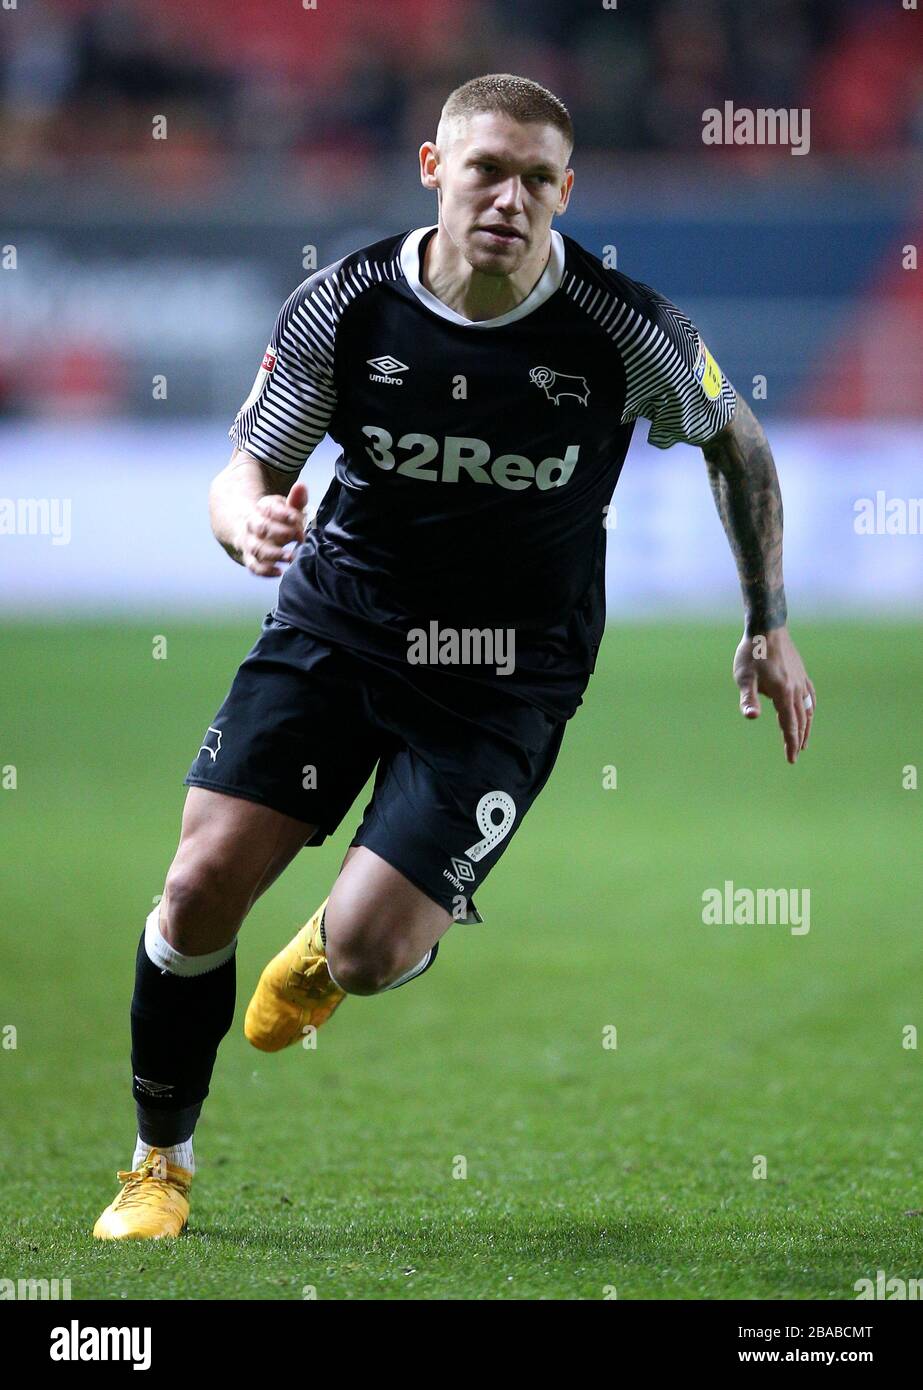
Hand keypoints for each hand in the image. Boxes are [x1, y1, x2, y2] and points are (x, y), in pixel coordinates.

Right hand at [238, 481, 307, 576]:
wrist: (253, 532)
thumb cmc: (278, 520)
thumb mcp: (286, 508)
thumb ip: (296, 500)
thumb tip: (301, 487)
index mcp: (261, 509)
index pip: (269, 508)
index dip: (284, 513)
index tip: (298, 518)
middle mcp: (252, 525)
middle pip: (261, 527)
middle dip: (281, 532)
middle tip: (299, 537)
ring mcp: (249, 543)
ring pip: (256, 548)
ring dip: (274, 554)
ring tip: (291, 557)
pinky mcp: (250, 559)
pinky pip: (253, 566)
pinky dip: (265, 571)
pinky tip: (280, 572)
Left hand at [733, 626, 815, 763]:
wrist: (767, 628)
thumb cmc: (752, 654)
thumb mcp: (745, 678)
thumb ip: (748, 698)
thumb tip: (751, 717)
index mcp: (783, 693)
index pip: (789, 725)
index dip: (790, 743)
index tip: (792, 759)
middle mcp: (796, 689)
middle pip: (800, 720)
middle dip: (798, 739)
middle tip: (796, 754)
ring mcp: (801, 680)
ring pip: (807, 709)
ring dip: (806, 726)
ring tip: (803, 740)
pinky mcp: (801, 673)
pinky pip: (810, 696)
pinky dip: (810, 709)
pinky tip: (808, 711)